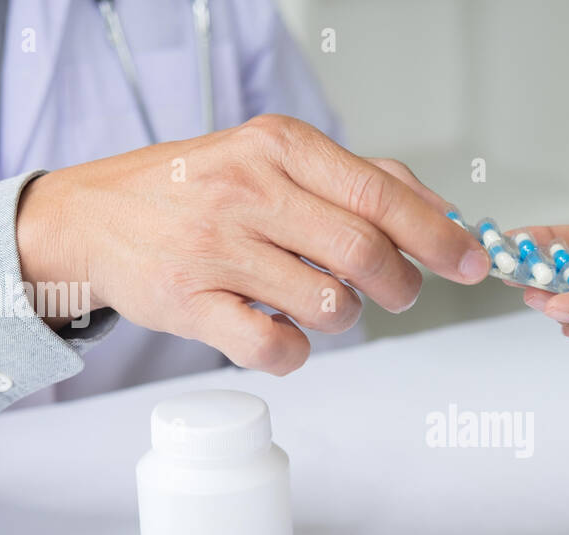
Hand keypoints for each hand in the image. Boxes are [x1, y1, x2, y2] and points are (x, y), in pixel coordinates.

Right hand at [16, 115, 489, 373]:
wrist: (97, 218)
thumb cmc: (203, 191)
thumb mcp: (275, 159)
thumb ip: (359, 181)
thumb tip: (443, 217)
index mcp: (279, 148)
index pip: (380, 195)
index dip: (438, 236)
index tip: (471, 264)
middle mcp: (247, 192)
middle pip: (364, 252)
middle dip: (401, 284)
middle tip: (399, 292)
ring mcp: (216, 251)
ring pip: (328, 304)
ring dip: (345, 316)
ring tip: (322, 302)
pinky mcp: (190, 306)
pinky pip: (275, 348)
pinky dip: (296, 353)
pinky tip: (283, 332)